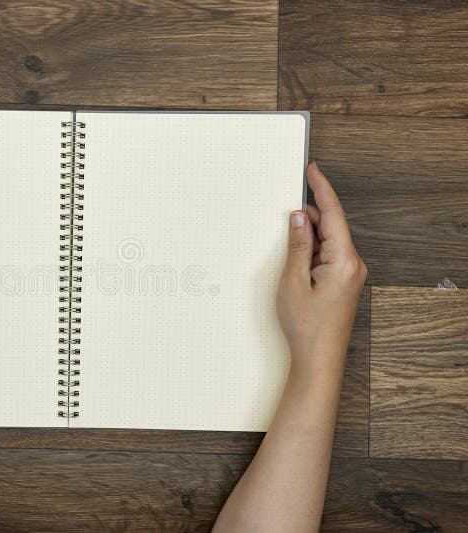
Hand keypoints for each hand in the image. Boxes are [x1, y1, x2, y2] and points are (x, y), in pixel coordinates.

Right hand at [276, 162, 366, 378]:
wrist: (318, 359)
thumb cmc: (306, 326)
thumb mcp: (292, 281)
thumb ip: (298, 245)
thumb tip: (299, 218)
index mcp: (344, 261)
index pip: (333, 214)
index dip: (322, 189)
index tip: (313, 170)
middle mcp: (352, 265)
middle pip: (331, 225)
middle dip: (309, 214)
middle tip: (285, 207)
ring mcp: (349, 274)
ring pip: (328, 240)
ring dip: (309, 234)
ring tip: (288, 241)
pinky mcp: (343, 282)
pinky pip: (328, 254)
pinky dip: (312, 249)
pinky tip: (297, 255)